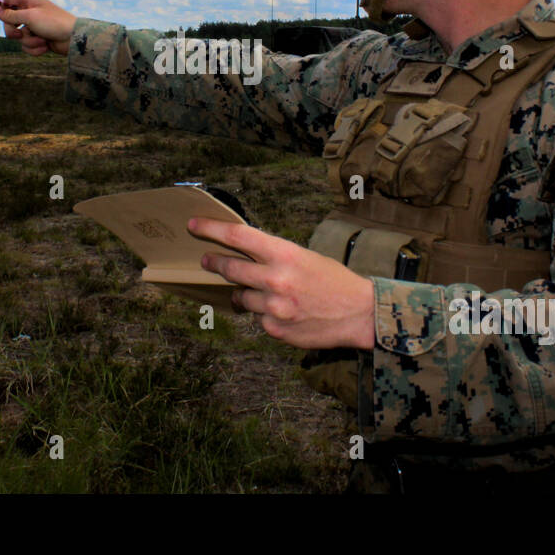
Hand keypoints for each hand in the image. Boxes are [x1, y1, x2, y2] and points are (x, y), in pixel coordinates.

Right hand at [0, 0, 76, 55]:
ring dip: (28, 41)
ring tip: (41, 39)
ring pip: (18, 37)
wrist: (72, 39)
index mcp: (29, 1)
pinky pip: (26, 46)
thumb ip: (10, 15)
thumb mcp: (29, 17)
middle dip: (13, 31)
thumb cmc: (54, 23)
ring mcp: (34, 26)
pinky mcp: (38, 39)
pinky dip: (34, 48)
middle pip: (8, 22)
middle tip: (21, 34)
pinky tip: (45, 46)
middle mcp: (30, 12)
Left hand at [189, 217, 374, 350]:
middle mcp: (274, 279)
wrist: (359, 313)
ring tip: (265, 292)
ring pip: (241, 297)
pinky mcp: (275, 329)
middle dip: (214, 263)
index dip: (211, 229)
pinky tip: (286, 312)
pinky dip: (266, 314)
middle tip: (208, 260)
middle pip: (229, 268)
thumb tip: (244, 254)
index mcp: (284, 254)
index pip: (238, 236)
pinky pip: (259, 319)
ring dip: (245, 293)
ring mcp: (272, 307)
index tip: (194, 225)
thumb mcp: (304, 257)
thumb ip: (274, 257)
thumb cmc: (334, 281)